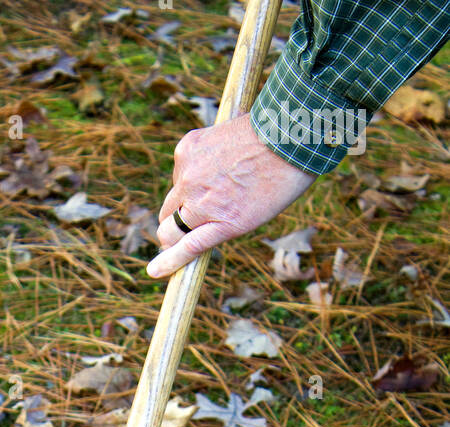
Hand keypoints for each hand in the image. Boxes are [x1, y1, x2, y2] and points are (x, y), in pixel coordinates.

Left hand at [146, 113, 314, 277]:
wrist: (293, 138)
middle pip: (169, 210)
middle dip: (179, 220)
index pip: (177, 183)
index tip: (199, 203)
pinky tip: (156, 271)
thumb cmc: (273, 133)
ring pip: (171, 232)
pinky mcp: (221, 223)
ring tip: (185, 246)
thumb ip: (217, 154)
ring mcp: (201, 201)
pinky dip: (170, 262)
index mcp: (187, 150)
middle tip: (196, 226)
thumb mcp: (230, 132)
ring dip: (176, 240)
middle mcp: (187, 176)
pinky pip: (189, 248)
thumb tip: (222, 168)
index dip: (188, 196)